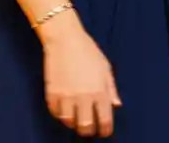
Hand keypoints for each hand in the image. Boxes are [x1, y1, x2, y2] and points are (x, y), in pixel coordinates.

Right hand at [38, 11, 120, 136]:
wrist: (64, 38)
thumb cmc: (87, 50)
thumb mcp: (105, 68)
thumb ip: (111, 89)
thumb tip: (116, 105)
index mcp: (100, 91)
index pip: (105, 121)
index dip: (105, 130)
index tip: (104, 131)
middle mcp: (83, 96)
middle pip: (85, 127)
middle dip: (88, 131)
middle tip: (88, 128)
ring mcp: (66, 96)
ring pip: (69, 122)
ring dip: (73, 122)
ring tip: (75, 117)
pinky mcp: (52, 92)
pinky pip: (55, 112)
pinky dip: (59, 114)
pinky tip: (64, 109)